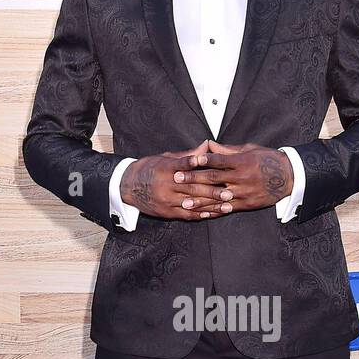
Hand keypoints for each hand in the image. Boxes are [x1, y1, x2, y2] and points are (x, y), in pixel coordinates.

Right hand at [119, 139, 235, 219]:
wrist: (128, 186)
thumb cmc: (150, 168)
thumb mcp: (166, 158)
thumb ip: (188, 155)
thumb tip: (206, 145)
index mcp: (166, 168)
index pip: (183, 165)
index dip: (196, 164)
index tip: (210, 163)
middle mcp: (167, 185)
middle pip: (192, 187)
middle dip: (213, 190)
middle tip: (230, 191)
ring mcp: (167, 200)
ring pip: (192, 203)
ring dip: (211, 205)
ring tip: (227, 205)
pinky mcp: (167, 212)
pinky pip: (186, 214)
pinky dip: (200, 214)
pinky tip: (212, 214)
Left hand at [180, 140, 293, 214]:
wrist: (289, 176)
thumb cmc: (269, 159)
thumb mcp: (250, 149)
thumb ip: (228, 150)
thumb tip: (209, 145)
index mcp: (241, 162)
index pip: (218, 161)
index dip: (202, 161)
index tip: (187, 161)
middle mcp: (241, 177)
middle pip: (213, 179)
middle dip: (193, 179)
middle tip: (177, 180)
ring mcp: (244, 192)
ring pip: (218, 197)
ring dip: (200, 201)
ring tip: (184, 203)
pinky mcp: (247, 204)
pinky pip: (228, 208)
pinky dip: (215, 211)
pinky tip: (203, 214)